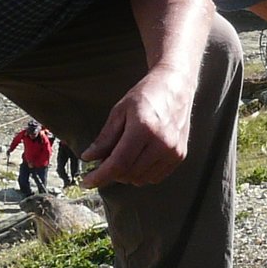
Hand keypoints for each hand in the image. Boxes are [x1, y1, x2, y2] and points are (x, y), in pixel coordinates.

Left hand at [83, 65, 197, 186]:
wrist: (176, 85)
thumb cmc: (146, 95)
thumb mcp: (119, 111)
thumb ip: (105, 137)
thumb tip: (88, 158)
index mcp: (143, 129)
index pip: (118, 164)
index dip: (100, 176)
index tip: (87, 182)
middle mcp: (162, 143)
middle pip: (129, 174)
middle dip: (111, 173)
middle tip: (103, 162)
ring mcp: (173, 151)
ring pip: (141, 179)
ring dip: (126, 175)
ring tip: (122, 157)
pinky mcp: (180, 155)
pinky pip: (155, 177)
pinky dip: (142, 174)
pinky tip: (138, 159)